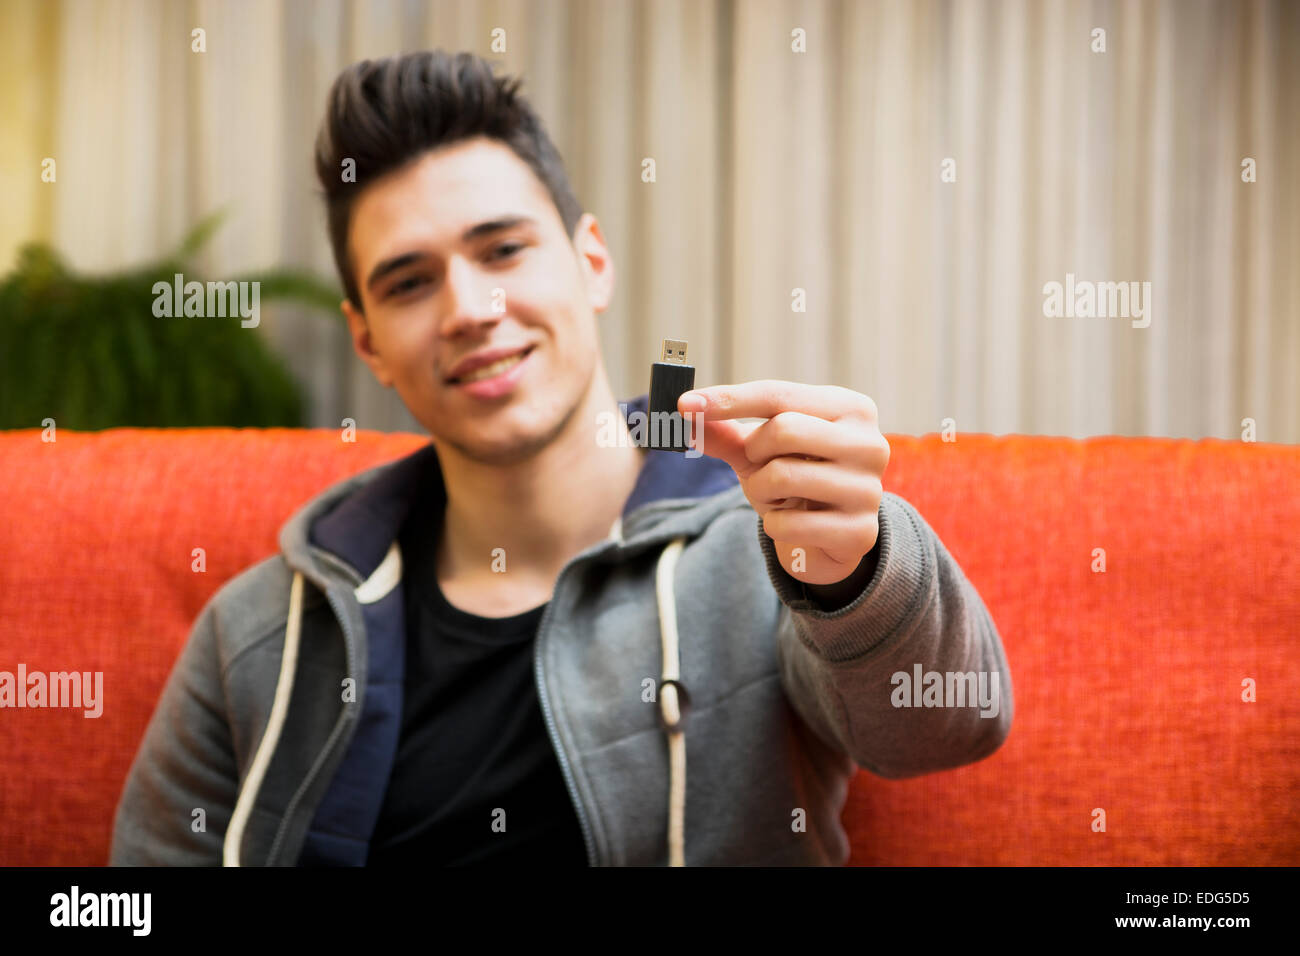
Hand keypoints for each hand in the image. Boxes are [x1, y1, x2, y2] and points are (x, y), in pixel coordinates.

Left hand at [678, 381, 889, 586]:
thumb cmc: (797, 478)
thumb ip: (725, 432)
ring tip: (778, 497)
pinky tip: (792, 524)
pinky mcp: (860, 532)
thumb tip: (684, 413)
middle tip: (761, 466)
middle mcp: (869, 443)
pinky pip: (789, 523)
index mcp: (850, 408)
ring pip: (782, 476)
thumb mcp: (760, 451)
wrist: (831, 537)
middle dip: (756, 452)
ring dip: (761, 490)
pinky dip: (774, 525)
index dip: (729, 399)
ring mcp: (868, 489)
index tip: (684, 404)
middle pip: (783, 429)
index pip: (779, 395)